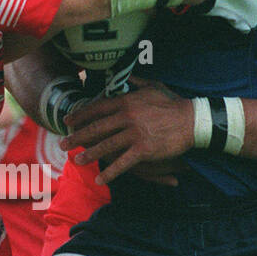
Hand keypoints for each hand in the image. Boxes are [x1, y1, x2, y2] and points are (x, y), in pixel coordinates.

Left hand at [61, 80, 193, 184]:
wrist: (192, 120)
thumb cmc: (173, 104)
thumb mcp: (153, 87)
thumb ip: (136, 83)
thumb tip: (127, 76)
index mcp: (127, 101)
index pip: (97, 108)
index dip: (81, 115)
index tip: (68, 122)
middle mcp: (127, 117)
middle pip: (96, 128)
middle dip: (78, 137)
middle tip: (63, 144)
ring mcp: (134, 134)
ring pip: (106, 145)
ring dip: (89, 154)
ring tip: (76, 161)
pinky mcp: (143, 149)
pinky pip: (122, 163)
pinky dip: (110, 172)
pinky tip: (100, 178)